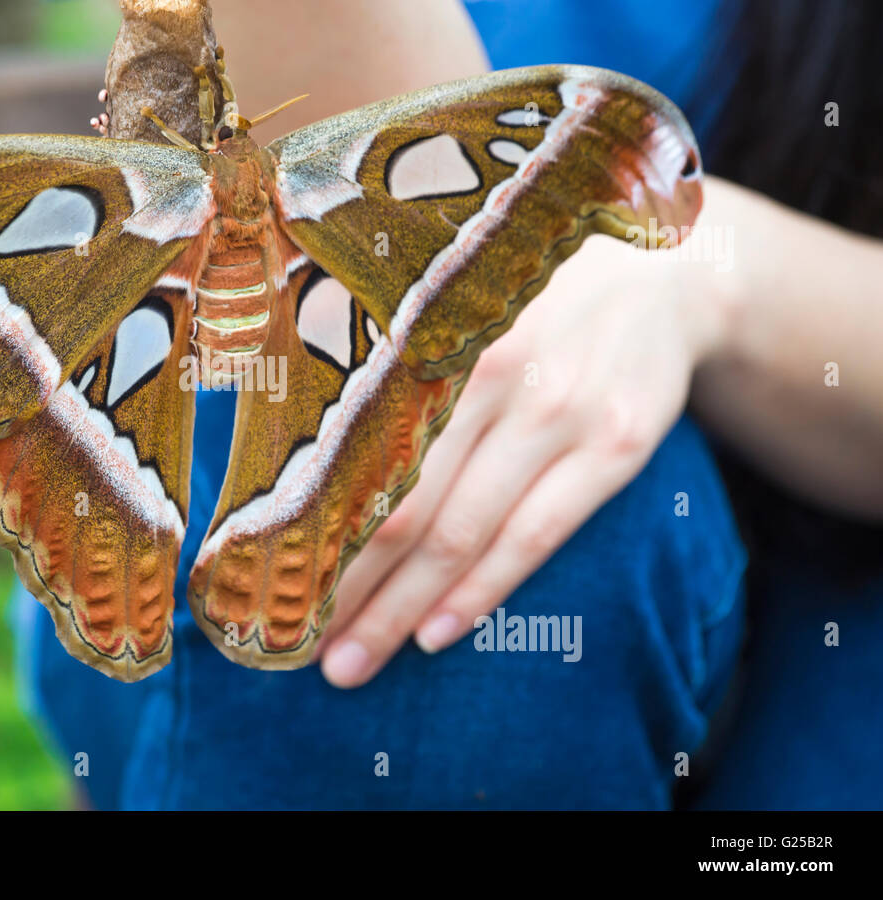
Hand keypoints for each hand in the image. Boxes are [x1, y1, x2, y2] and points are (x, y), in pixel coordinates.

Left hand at [316, 232, 730, 686]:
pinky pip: (538, 536)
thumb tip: (299, 441)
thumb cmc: (528, 309)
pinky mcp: (616, 447)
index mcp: (436, 343)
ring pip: (463, 534)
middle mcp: (494, 377)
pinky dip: (482, 591)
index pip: (360, 462)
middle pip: (404, 509)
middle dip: (350, 591)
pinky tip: (435, 633)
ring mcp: (560, 414)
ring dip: (403, 610)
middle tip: (303, 652)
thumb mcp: (454, 314)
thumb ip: (389, 372)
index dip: (316, 535)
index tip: (277, 590)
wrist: (664, 278)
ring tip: (354, 662)